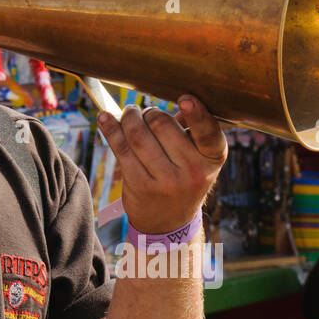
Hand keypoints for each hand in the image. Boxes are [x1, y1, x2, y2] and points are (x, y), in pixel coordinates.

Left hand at [97, 95, 226, 234]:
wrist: (169, 221)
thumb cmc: (184, 176)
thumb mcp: (199, 157)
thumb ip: (190, 129)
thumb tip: (173, 96)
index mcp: (213, 158)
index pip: (208, 133)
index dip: (197, 114)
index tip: (184, 98)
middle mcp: (194, 171)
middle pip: (163, 125)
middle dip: (149, 113)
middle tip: (145, 112)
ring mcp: (166, 182)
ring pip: (138, 136)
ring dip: (129, 118)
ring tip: (129, 113)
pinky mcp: (141, 186)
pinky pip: (121, 150)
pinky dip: (110, 129)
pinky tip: (104, 117)